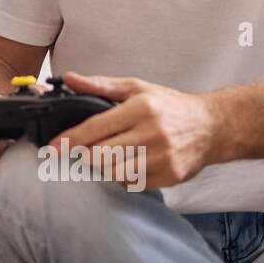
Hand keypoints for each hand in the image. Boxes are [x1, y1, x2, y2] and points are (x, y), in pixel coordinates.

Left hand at [51, 71, 222, 189]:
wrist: (211, 127)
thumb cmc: (169, 106)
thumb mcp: (136, 88)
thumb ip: (100, 85)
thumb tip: (69, 78)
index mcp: (141, 108)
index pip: (96, 127)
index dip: (70, 139)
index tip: (52, 147)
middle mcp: (153, 133)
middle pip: (102, 154)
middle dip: (82, 156)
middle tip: (74, 154)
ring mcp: (163, 157)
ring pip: (115, 172)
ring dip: (101, 168)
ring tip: (100, 158)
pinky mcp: (170, 176)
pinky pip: (133, 183)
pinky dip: (121, 177)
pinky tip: (123, 165)